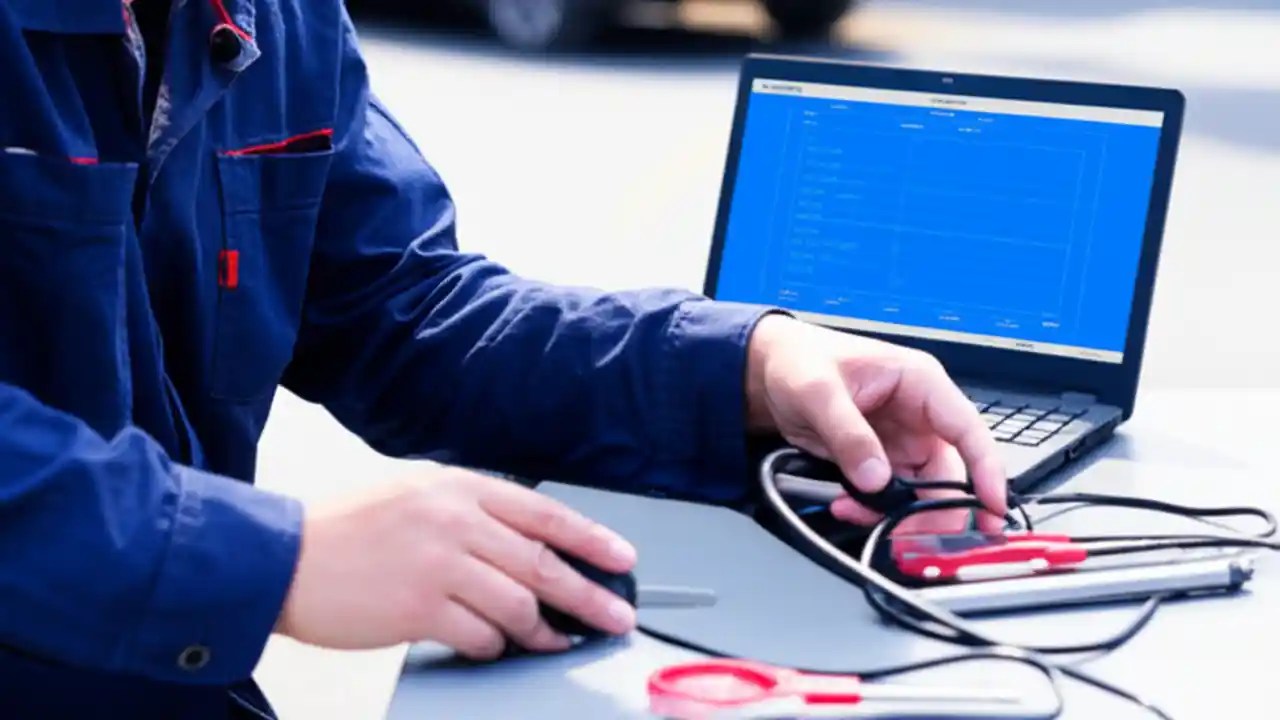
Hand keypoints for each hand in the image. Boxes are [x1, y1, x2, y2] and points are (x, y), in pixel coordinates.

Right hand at [275, 468, 637, 659]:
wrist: (280, 557)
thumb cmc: (344, 525)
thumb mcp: (412, 491)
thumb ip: (467, 509)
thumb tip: (525, 542)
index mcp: (457, 486)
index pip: (543, 513)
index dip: (590, 538)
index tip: (620, 558)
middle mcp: (453, 521)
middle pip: (542, 563)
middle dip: (589, 595)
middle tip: (616, 615)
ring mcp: (437, 566)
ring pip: (517, 606)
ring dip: (542, 631)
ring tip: (553, 640)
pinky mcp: (417, 611)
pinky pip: (480, 637)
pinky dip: (494, 646)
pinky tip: (494, 646)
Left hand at [745, 315, 1006, 532]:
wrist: (767, 371)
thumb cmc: (799, 360)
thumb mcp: (818, 392)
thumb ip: (849, 434)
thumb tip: (875, 476)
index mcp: (918, 383)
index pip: (968, 429)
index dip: (987, 469)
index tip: (992, 505)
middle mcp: (918, 414)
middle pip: (949, 472)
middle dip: (935, 508)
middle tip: (912, 533)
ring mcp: (900, 439)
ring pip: (921, 490)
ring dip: (898, 513)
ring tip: (859, 514)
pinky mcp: (879, 459)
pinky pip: (890, 494)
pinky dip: (873, 508)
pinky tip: (847, 505)